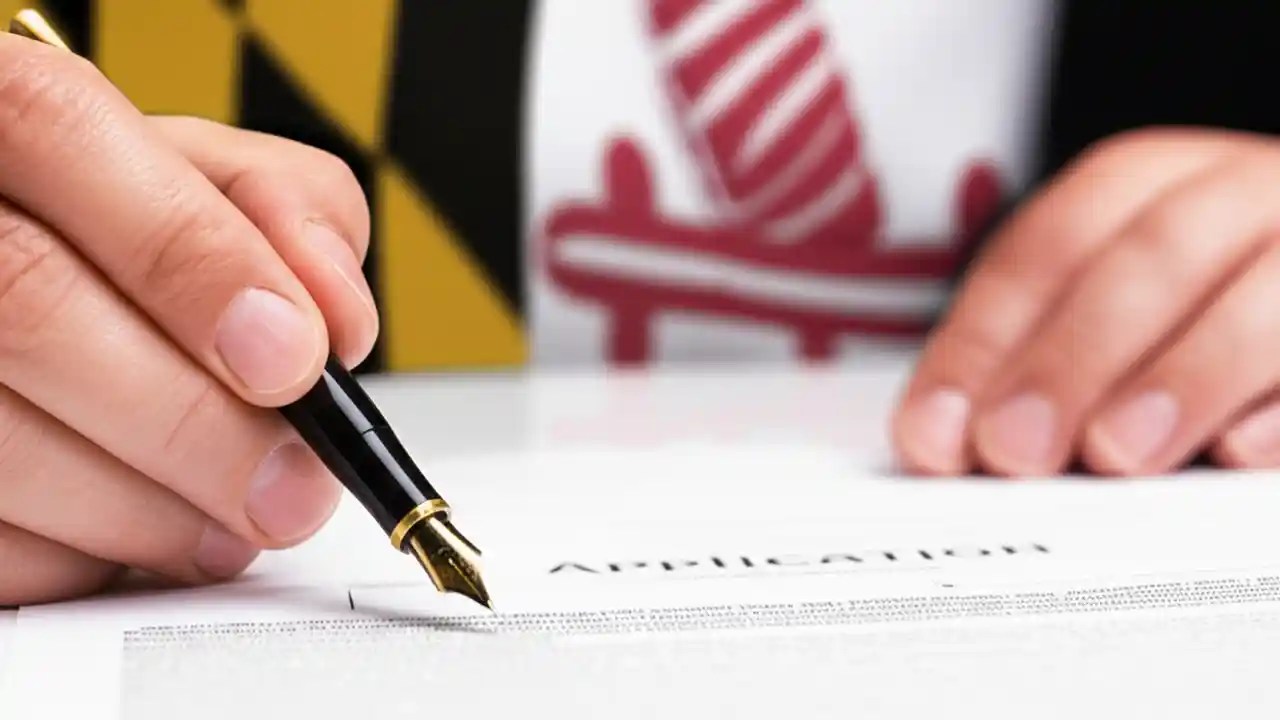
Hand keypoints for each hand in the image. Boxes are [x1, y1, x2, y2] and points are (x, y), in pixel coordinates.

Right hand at [0, 36, 376, 603]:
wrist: (17, 280)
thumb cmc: (118, 233)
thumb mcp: (209, 181)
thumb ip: (288, 215)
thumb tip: (335, 324)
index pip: (59, 131)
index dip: (190, 257)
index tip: (294, 361)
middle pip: (26, 301)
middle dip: (191, 421)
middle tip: (291, 490)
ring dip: (142, 508)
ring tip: (227, 525)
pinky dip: (72, 554)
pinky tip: (131, 535)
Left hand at [893, 127, 1279, 477]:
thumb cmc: (1191, 309)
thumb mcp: (1107, 311)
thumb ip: (1037, 360)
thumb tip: (953, 444)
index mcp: (1143, 183)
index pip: (1044, 251)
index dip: (980, 344)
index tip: (935, 432)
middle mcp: (1234, 194)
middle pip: (1146, 261)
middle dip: (1069, 361)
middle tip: (1013, 450)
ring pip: (1261, 294)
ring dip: (1181, 379)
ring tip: (1116, 454)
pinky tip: (1238, 451)